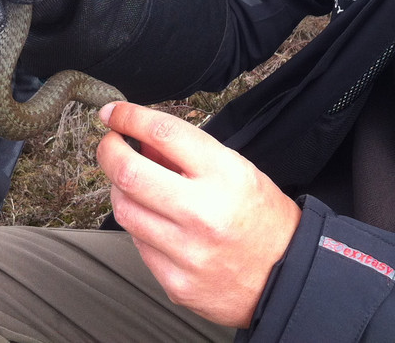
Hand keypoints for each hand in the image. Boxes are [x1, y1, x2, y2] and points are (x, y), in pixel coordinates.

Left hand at [97, 102, 301, 327]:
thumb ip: (188, 154)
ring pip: (124, 211)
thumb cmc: (261, 217)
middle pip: (130, 173)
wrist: (285, 275)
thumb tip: (141, 140)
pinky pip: (138, 245)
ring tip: (135, 185)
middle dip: (109, 151)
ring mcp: (187, 251)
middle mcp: (203, 212)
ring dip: (120, 190)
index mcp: (224, 175)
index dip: (129, 117)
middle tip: (110, 144)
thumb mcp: (237, 168)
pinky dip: (139, 226)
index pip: (163, 133)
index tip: (113, 112)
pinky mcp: (175, 282)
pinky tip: (155, 221)